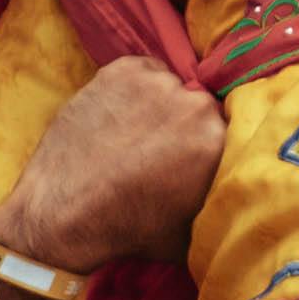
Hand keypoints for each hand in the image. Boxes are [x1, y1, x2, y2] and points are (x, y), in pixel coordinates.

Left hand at [0, 57, 227, 279]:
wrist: (63, 213)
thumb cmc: (129, 229)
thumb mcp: (193, 230)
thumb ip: (219, 200)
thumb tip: (235, 196)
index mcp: (217, 140)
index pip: (227, 130)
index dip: (208, 144)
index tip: (192, 156)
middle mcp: (193, 104)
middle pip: (199, 107)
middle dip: (184, 125)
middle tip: (161, 148)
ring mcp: (155, 83)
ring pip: (169, 87)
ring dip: (158, 105)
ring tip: (132, 134)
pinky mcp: (122, 70)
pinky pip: (140, 72)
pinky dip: (132, 89)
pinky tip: (117, 117)